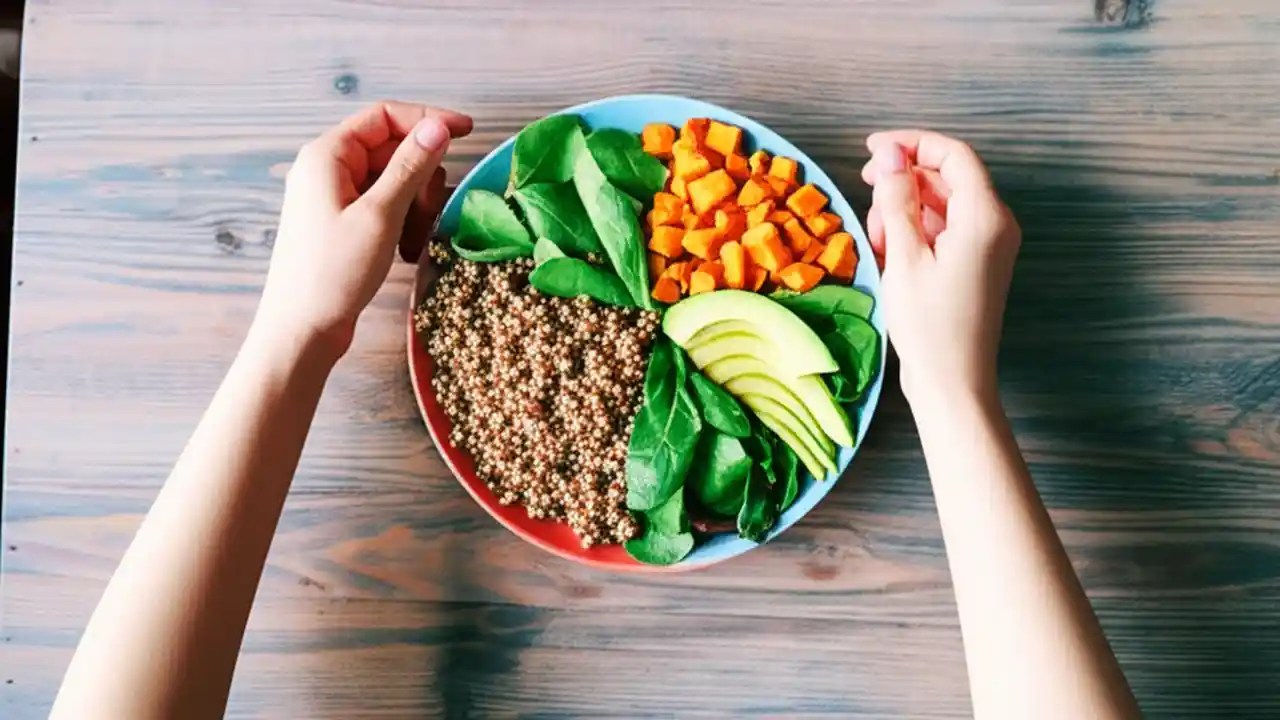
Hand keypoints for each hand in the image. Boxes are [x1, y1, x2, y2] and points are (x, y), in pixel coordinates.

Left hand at [256, 101, 471, 357]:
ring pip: (391, 179)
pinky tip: (405, 248)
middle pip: (391, 148)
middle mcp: (327, 168)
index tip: (467, 132)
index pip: (385, 116)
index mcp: (327, 155)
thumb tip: (438, 127)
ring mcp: (333, 196)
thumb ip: (410, 167)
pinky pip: (383, 204)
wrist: (301, 331)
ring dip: (415, 202)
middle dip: (422, 175)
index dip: (427, 119)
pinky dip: (402, 219)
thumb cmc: (334, 273)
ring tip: (415, 237)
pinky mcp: (341, 222)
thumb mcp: (380, 216)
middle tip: (434, 210)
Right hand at [860, 130, 1020, 406]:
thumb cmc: (928, 324)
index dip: (911, 143)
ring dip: (905, 210)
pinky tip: (890, 255)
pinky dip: (915, 233)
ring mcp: (988, 245)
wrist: (953, 383)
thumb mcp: (903, 256)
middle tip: (867, 192)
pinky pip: (944, 230)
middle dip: (904, 181)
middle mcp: (995, 224)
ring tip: (879, 241)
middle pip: (947, 177)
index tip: (871, 149)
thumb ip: (897, 198)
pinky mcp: (975, 264)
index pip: (953, 154)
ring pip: (941, 204)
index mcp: (985, 216)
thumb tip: (890, 153)